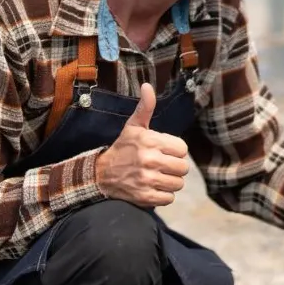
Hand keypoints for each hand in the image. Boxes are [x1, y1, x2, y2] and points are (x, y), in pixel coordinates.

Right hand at [95, 83, 190, 207]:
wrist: (101, 174)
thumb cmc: (123, 148)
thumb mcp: (133, 126)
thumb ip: (145, 107)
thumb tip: (147, 86)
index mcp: (150, 141)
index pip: (183, 149)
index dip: (175, 151)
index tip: (164, 151)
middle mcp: (149, 160)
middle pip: (183, 168)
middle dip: (175, 167)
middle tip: (162, 165)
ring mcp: (147, 180)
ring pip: (178, 184)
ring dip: (170, 181)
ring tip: (158, 176)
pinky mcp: (145, 197)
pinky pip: (169, 198)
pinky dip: (163, 195)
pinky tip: (153, 187)